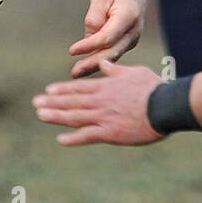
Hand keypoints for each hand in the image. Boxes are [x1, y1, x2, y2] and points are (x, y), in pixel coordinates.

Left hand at [33, 59, 163, 145]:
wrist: (165, 106)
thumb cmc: (153, 88)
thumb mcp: (133, 72)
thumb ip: (116, 70)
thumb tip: (105, 63)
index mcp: (106, 86)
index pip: (79, 88)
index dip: (62, 90)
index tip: (48, 91)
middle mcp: (100, 101)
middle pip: (71, 101)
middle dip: (52, 102)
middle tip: (36, 103)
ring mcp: (103, 117)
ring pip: (74, 116)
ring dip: (56, 116)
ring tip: (40, 115)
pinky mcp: (110, 133)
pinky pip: (87, 136)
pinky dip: (73, 138)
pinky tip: (60, 139)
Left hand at [67, 0, 151, 76]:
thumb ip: (95, 16)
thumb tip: (88, 38)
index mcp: (129, 15)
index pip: (107, 37)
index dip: (89, 46)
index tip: (72, 51)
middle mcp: (134, 30)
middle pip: (112, 50)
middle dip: (93, 63)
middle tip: (74, 72)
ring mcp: (132, 36)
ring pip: (113, 54)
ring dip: (95, 64)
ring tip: (77, 73)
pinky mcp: (127, 39)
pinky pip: (113, 51)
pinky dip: (101, 59)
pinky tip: (87, 67)